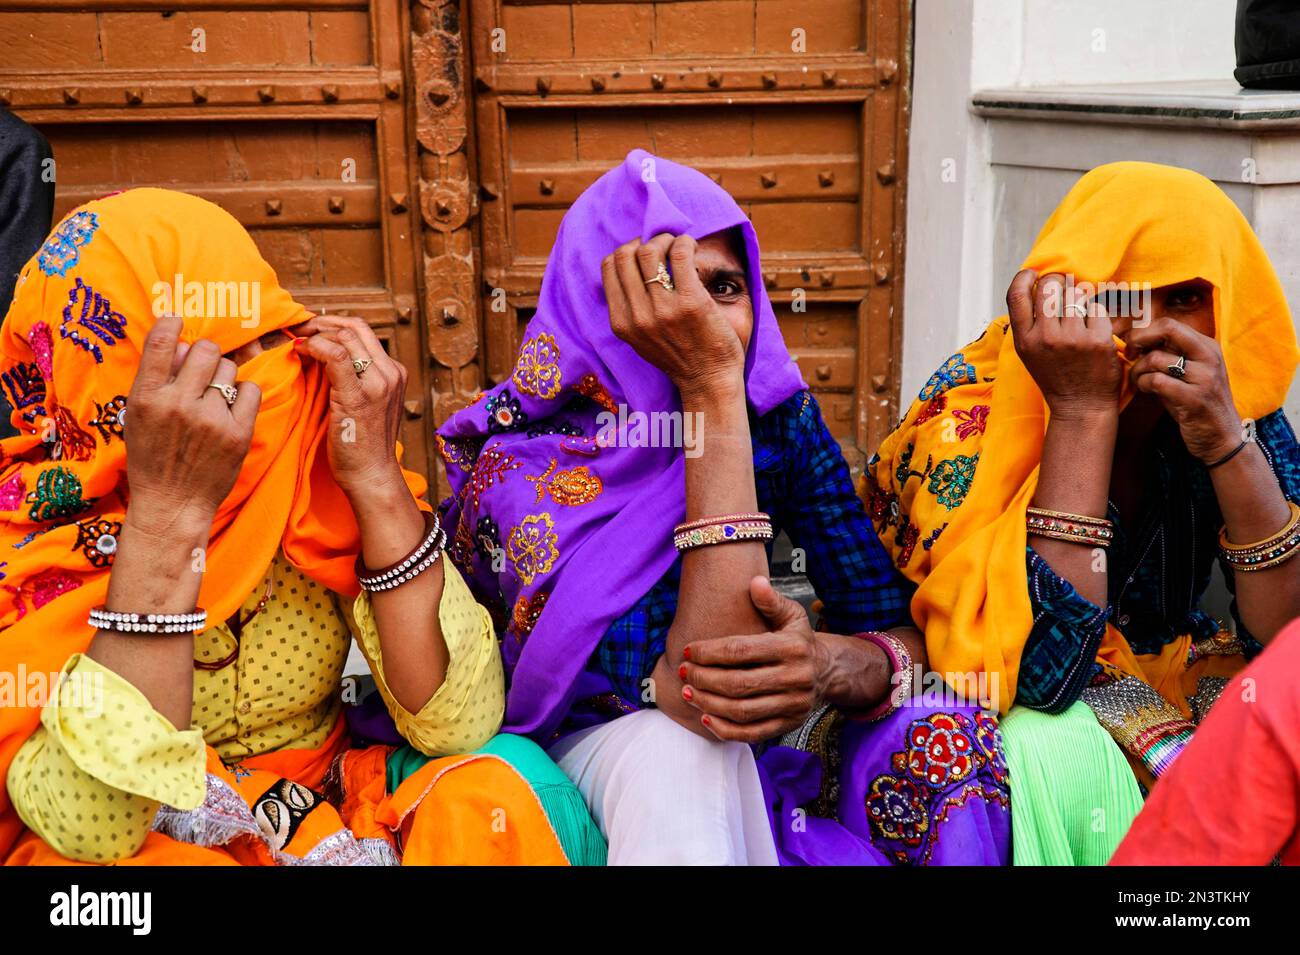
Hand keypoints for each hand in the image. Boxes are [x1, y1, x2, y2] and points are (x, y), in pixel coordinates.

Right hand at [123, 315, 259, 536]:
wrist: (173, 503)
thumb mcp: (139, 416)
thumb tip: (184, 343)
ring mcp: (210, 419)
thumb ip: (158, 379)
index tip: (178, 321)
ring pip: (230, 369)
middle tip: (202, 373)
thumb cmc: (154, 457)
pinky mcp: (237, 433)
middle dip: (206, 356)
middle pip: (206, 350)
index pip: (160, 342)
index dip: (172, 324)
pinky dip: (243, 395)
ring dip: (224, 378)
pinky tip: (231, 409)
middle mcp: (177, 404)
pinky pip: (250, 390)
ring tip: (213, 399)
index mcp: (146, 397)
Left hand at [291, 316, 408, 496]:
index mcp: (394, 373)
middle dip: (322, 323)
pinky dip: (314, 347)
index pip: (363, 332)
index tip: (310, 330)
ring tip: (297, 341)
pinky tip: (300, 353)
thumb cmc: (361, 446)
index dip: (333, 324)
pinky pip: (334, 355)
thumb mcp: (364, 405)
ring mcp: (378, 383)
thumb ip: (353, 380)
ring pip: (346, 335)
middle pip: (356, 327)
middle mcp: (390, 373)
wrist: (371, 475)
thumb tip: (323, 358)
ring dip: (316, 333)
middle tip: (298, 330)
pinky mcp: (359, 394)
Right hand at [603, 233, 744, 400]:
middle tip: (663, 246)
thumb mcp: (641, 339)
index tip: (643, 252)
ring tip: (679, 246)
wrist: (708, 381)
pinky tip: (691, 248)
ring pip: (650, 250)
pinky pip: (680, 254)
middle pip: (626, 254)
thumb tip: (630, 265)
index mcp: (621, 323)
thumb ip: (630, 309)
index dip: (626, 250)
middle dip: (644, 241)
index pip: (609, 268)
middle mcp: (638, 316)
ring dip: (665, 239)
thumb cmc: (679, 357)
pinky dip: (685, 242)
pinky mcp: (691, 302)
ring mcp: (663, 309)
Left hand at [679, 577, 829, 742]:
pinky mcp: (788, 725)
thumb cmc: (798, 639)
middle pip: (738, 684)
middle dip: (704, 679)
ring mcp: (792, 705)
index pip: (741, 651)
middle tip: (683, 672)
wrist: (827, 671)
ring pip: (742, 711)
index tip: (689, 650)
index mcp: (792, 647)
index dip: (710, 652)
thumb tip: (756, 582)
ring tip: (688, 693)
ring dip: (709, 703)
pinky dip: (725, 729)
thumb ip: (771, 601)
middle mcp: (795, 678)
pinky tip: (705, 716)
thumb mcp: (792, 615)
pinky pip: (752, 733)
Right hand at [1007, 270, 1121, 420]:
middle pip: (1049, 286)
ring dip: (1080, 299)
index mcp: (1024, 340)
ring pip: (1077, 293)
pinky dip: (1097, 316)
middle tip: (1065, 293)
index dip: (1025, 277)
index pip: (1016, 294)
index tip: (1035, 274)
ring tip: (1079, 316)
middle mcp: (1045, 338)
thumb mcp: (1030, 353)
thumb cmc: (1056, 377)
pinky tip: (1093, 331)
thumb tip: (1038, 284)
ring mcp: (1072, 339)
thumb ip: (1030, 323)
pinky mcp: (1098, 340)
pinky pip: (1097, 308)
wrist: (1080, 407)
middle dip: (1059, 283)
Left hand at [1125, 317, 1243, 462]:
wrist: (1223, 439)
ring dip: (1138, 370)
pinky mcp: (1195, 398)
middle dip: (1139, 339)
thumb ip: (1167, 358)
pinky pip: (1157, 381)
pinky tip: (1145, 390)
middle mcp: (1209, 357)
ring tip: (1138, 381)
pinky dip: (1144, 384)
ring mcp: (1204, 377)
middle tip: (1129, 355)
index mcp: (1208, 347)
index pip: (1170, 324)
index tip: (1132, 346)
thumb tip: (1134, 344)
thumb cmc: (1196, 406)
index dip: (1144, 332)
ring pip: (1156, 358)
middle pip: (1167, 329)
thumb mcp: (1187, 376)